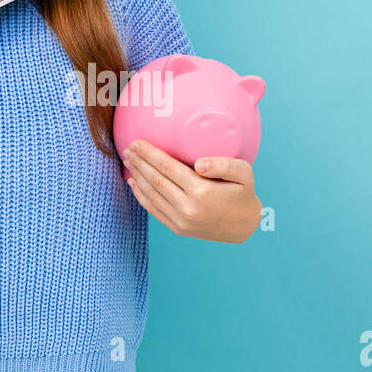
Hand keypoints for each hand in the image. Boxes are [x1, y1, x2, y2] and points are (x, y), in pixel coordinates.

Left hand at [122, 140, 261, 243]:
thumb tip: (198, 163)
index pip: (167, 167)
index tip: (137, 142)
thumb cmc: (243, 194)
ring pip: (151, 194)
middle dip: (139, 162)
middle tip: (127, 149)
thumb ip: (223, 164)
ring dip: (136, 176)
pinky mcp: (177, 228)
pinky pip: (153, 210)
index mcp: (201, 191)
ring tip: (128, 161)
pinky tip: (133, 183)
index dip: (149, 154)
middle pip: (155, 180)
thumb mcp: (244, 173)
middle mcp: (188, 207)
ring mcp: (181, 220)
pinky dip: (140, 196)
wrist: (244, 227)